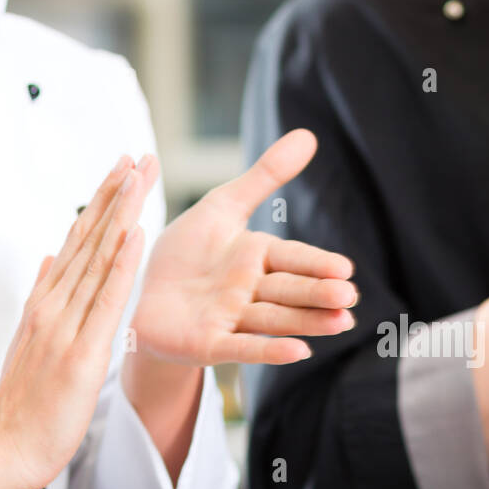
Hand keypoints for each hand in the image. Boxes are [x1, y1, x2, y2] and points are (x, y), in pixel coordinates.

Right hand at [0, 157, 149, 488]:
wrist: (4, 447)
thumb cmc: (26, 403)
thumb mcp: (35, 340)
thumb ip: (46, 299)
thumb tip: (52, 259)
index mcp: (46, 302)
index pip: (78, 242)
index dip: (100, 203)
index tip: (119, 171)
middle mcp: (53, 304)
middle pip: (88, 238)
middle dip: (113, 195)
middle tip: (135, 156)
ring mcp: (65, 324)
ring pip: (97, 257)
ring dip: (119, 214)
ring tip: (137, 177)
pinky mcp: (81, 350)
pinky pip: (105, 299)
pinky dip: (120, 264)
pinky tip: (134, 235)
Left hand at [129, 130, 357, 365]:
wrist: (139, 292)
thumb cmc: (186, 252)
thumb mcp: (222, 206)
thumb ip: (265, 176)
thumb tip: (309, 136)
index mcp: (256, 257)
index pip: (293, 258)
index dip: (317, 264)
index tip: (346, 268)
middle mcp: (249, 290)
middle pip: (290, 291)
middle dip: (319, 294)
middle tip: (349, 297)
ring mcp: (232, 319)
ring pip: (275, 320)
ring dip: (307, 322)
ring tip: (340, 323)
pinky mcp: (210, 344)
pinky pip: (243, 347)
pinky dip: (270, 351)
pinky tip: (299, 352)